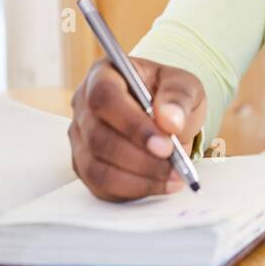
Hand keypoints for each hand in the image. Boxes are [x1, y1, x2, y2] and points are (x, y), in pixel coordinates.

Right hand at [68, 57, 205, 201]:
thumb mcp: (184, 85)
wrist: (165, 115)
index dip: (132, 124)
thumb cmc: (169, 95)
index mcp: (103, 75)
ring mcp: (80, 138)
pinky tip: (160, 184)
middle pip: (98, 137)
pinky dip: (133, 190)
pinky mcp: (85, 166)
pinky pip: (100, 186)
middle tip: (175, 166)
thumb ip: (178, 97)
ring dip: (138, 179)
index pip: (104, 98)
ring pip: (96, 168)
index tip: (165, 145)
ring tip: (173, 177)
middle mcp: (83, 105)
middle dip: (140, 158)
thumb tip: (170, 120)